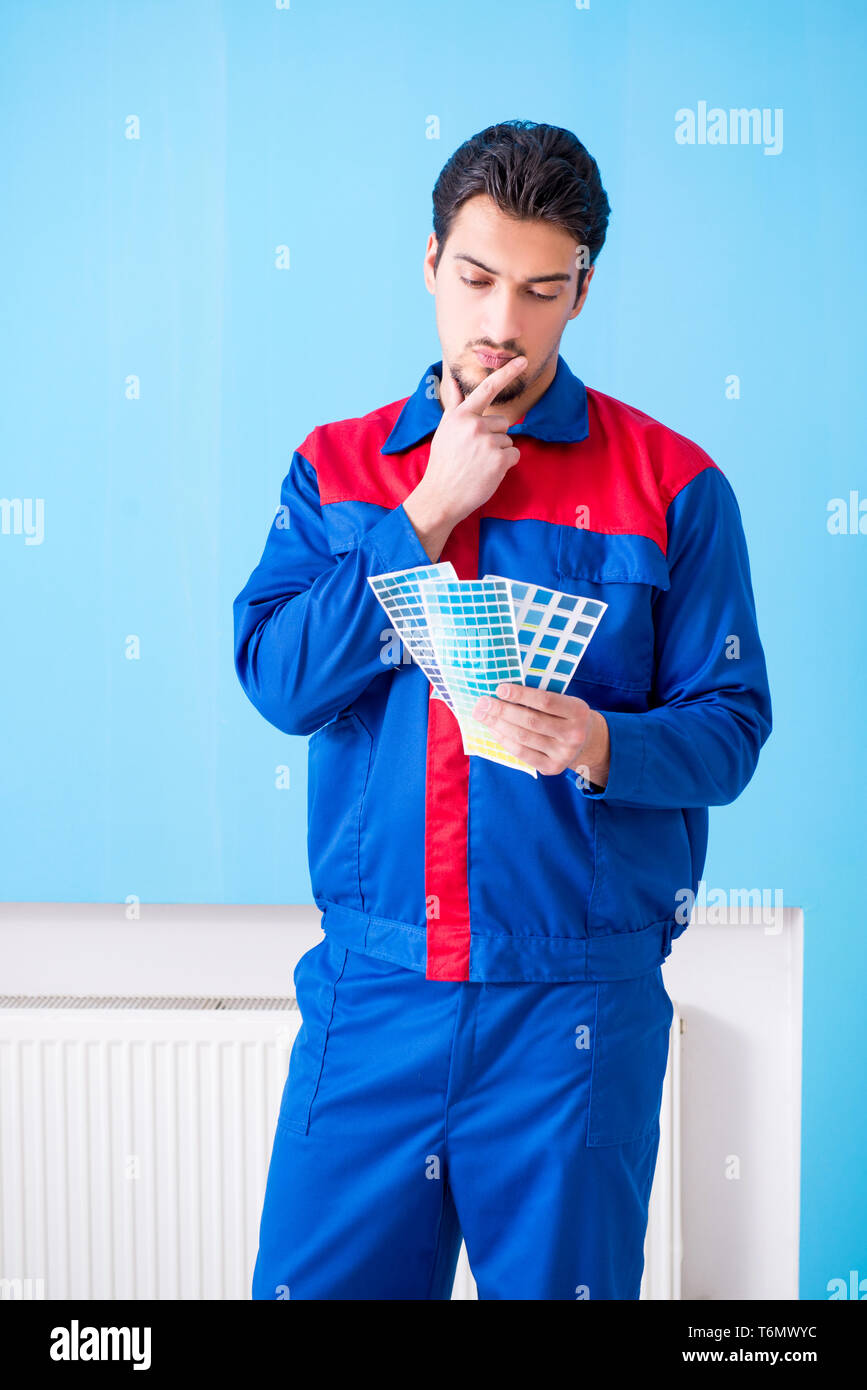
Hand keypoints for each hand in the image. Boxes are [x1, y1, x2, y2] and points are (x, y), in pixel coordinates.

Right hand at [407, 355, 526, 535]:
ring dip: (498, 452)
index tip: (522, 360)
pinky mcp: (499, 460)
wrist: (441, 496)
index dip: (507, 373)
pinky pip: (514, 454)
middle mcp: (475, 425)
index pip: (487, 389)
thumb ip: (454, 404)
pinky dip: (505, 464)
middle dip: (494, 436)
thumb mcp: (444, 429)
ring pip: (508, 440)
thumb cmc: (443, 462)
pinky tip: (488, 472)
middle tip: (475, 453)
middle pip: (502, 422)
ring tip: (479, 464)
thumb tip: (451, 379)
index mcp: (461, 416)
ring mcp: (488, 443)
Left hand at [472, 683, 609, 784]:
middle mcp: (573, 734)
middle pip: (531, 721)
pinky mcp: (552, 768)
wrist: (585, 742)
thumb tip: (502, 691)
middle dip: (502, 711)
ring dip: (498, 725)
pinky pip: (522, 753)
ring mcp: (563, 754)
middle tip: (482, 703)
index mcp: (578, 711)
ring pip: (523, 738)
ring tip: (483, 715)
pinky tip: (493, 730)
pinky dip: (504, 740)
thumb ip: (540, 697)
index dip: (521, 695)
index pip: (545, 701)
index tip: (500, 689)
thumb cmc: (565, 714)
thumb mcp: (564, 701)